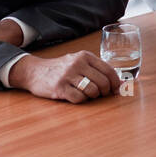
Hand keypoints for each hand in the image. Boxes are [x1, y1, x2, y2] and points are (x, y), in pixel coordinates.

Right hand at [7, 51, 121, 102]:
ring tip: (88, 94)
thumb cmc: (62, 68)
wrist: (34, 71)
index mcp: (85, 56)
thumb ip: (97, 69)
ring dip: (93, 96)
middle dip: (105, 92)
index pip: (108, 70)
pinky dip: (81, 100)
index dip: (116, 82)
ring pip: (92, 91)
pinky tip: (77, 96)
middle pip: (102, 82)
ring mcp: (67, 76)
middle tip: (101, 94)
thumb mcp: (79, 62)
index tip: (117, 90)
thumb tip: (121, 83)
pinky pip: (79, 98)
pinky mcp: (59, 88)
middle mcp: (77, 63)